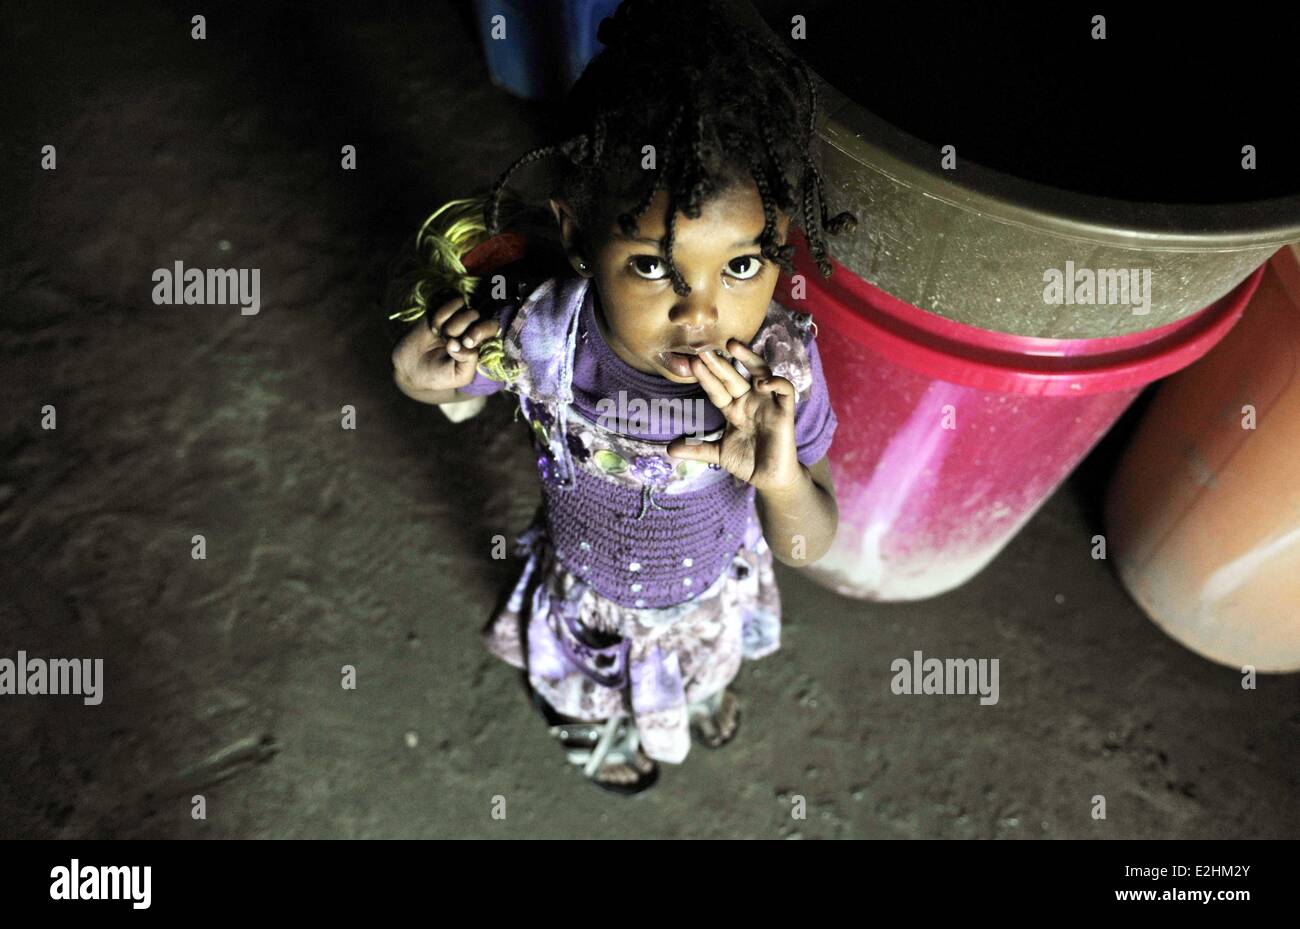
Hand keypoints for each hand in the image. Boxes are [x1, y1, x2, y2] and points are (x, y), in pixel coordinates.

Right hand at [390, 296, 500, 392]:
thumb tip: (462, 342)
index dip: (480, 331)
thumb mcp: (460, 376)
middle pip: (476, 315)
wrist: (411, 368)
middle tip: (449, 340)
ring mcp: (457, 318)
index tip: (466, 342)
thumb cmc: (440, 375)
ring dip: (449, 324)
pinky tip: (434, 328)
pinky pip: (447, 302)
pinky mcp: (442, 310)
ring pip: (462, 308)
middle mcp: (471, 329)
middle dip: (462, 326)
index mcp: (481, 344)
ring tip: (440, 336)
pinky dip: (440, 315)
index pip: (492, 328)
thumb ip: (469, 360)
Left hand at [667, 339, 802, 493]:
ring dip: (748, 357)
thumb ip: (696, 449)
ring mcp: (767, 403)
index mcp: (733, 408)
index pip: (717, 388)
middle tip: (704, 350)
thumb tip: (669, 449)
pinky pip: (785, 390)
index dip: (706, 377)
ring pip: (760, 371)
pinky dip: (776, 382)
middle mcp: (749, 401)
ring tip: (733, 346)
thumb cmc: (747, 462)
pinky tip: (762, 383)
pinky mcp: (785, 412)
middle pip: (734, 375)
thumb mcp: (718, 454)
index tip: (691, 364)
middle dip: (719, 363)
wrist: (770, 479)